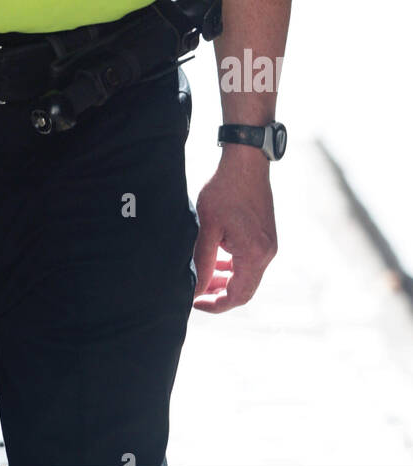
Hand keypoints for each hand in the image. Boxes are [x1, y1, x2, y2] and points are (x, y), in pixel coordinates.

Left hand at [192, 149, 276, 312]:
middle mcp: (267, 254)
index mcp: (254, 255)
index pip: (237, 296)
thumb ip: (202, 260)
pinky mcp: (267, 236)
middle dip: (220, 295)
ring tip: (205, 278)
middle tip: (198, 293)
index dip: (215, 304)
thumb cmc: (225, 189)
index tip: (195, 303)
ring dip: (227, 280)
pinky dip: (234, 266)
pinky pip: (250, 261)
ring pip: (248, 276)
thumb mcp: (207, 227)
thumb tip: (196, 287)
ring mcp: (269, 245)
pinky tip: (217, 260)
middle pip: (244, 290)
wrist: (246, 161)